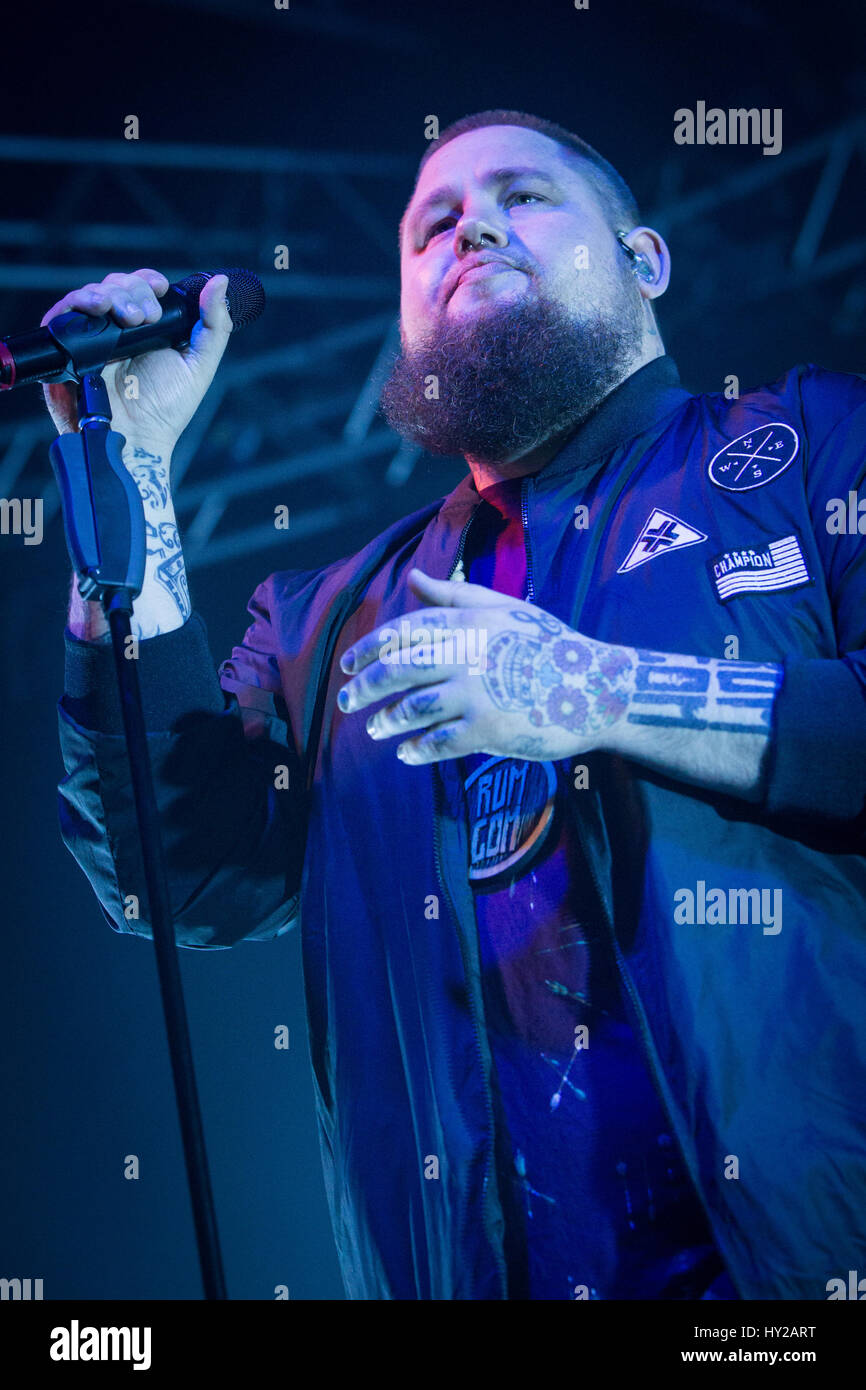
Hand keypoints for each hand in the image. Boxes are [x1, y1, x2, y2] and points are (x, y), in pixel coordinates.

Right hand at [40, 268, 231, 453]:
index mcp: (145, 329)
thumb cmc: (167, 408)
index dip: (148, 280)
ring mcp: (89, 337)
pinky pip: (62, 314)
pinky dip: (78, 303)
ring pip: (91, 294)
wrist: (136, 437)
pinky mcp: (66, 348)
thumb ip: (214, 325)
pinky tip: (97, 309)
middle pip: (116, 285)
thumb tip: (220, 281)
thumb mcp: (199, 364)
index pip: (140, 287)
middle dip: (133, 290)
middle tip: (146, 318)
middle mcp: (115, 329)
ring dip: (110, 294)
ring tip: (128, 318)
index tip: (161, 288)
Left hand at [337, 568, 635, 764]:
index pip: (401, 633)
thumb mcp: (504, 608)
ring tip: (376, 729)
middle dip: (364, 688)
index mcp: (467, 624)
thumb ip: (454, 595)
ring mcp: (475, 694)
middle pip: (397, 671)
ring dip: (387, 721)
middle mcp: (465, 656)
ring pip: (412, 709)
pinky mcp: (487, 730)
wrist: (595, 687)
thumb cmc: (549, 645)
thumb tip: (413, 578)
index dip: (368, 649)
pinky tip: (406, 754)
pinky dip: (417, 750)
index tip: (348, 665)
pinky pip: (439, 743)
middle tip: (347, 702)